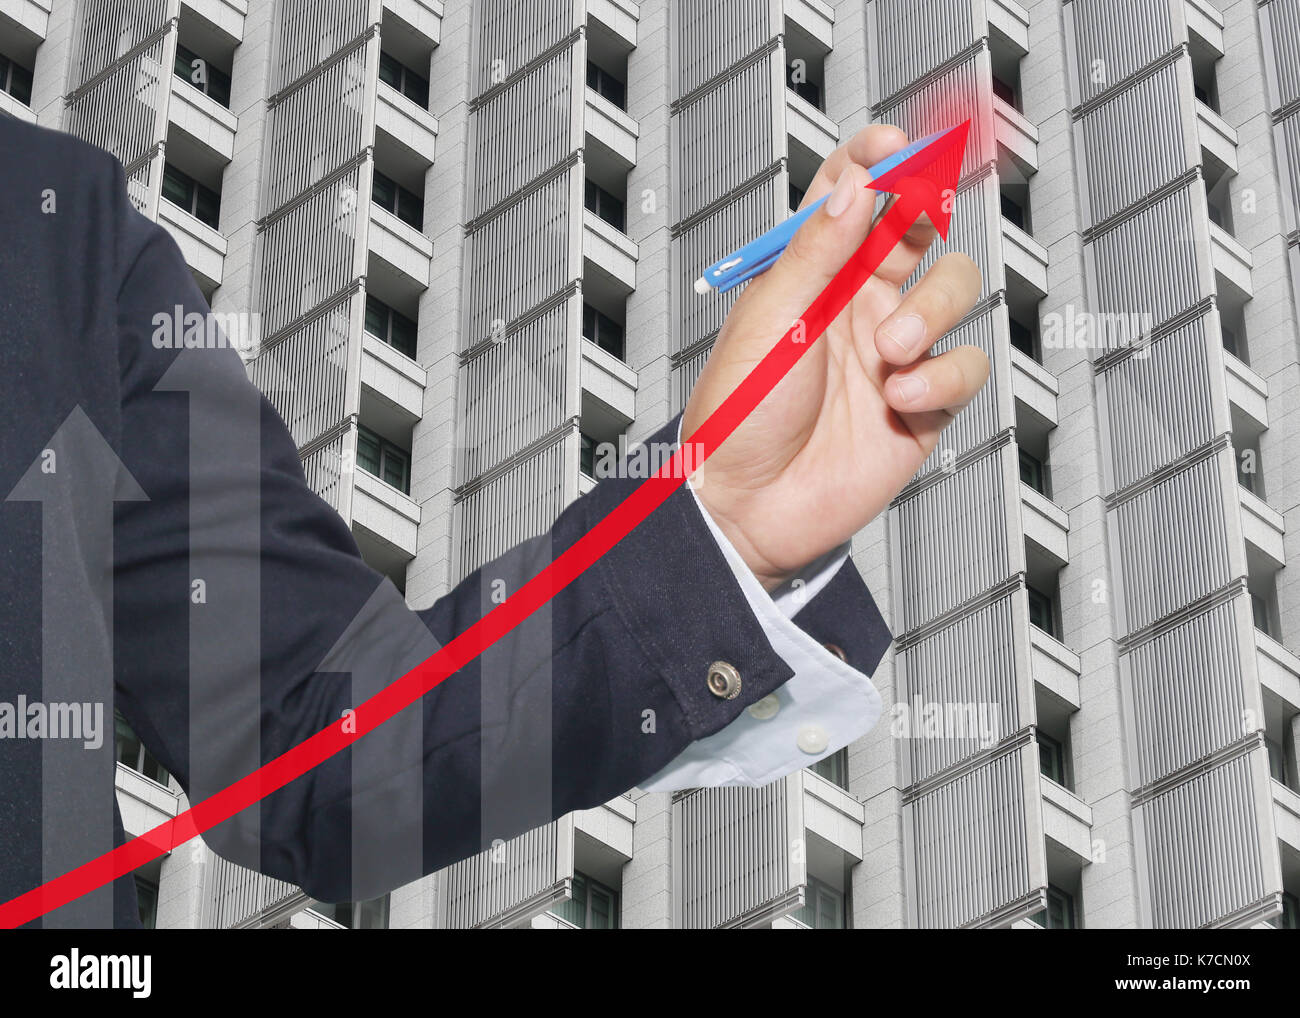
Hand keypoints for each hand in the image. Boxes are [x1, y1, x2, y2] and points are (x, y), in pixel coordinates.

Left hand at [683, 124, 987, 592]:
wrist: (748, 506)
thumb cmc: (737, 415)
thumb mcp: (772, 317)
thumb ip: (818, 249)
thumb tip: (855, 184)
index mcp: (812, 276)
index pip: (854, 198)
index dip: (879, 161)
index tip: (895, 142)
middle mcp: (857, 305)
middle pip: (919, 232)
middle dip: (927, 218)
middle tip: (918, 221)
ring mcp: (893, 353)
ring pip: (955, 291)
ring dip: (932, 311)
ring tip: (889, 350)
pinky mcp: (922, 404)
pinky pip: (965, 366)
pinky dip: (942, 376)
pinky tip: (901, 395)